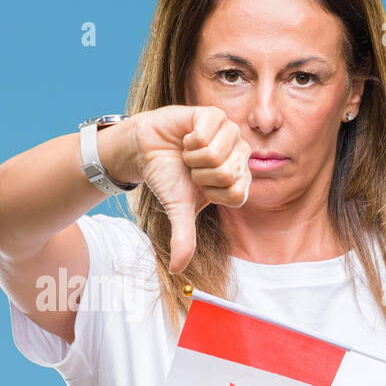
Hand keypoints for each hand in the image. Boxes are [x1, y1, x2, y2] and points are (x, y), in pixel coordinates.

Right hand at [132, 105, 251, 273]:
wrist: (145, 150)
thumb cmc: (168, 177)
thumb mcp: (178, 210)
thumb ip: (184, 238)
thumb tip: (178, 270)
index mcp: (237, 180)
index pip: (238, 192)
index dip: (211, 192)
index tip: (198, 186)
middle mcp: (239, 156)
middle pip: (228, 173)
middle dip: (200, 174)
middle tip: (191, 168)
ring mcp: (229, 133)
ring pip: (217, 152)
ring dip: (193, 156)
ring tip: (188, 153)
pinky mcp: (213, 115)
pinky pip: (207, 132)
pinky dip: (189, 138)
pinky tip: (186, 136)